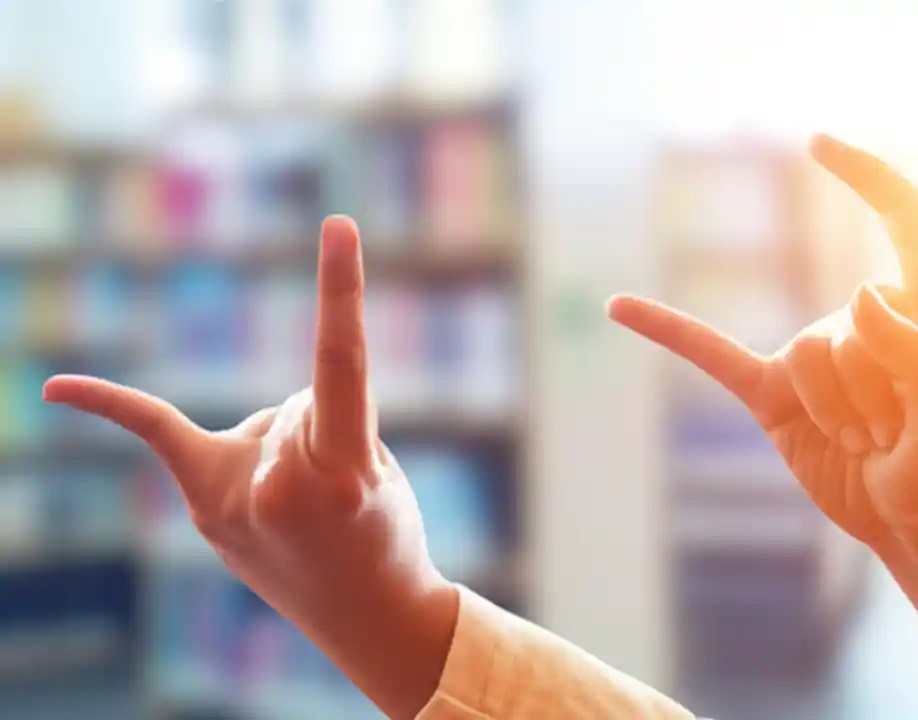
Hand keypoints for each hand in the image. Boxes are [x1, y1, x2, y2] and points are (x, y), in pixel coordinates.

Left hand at [44, 216, 455, 719]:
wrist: (370, 617)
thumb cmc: (384, 530)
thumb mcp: (377, 467)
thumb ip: (321, 424)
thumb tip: (269, 417)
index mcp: (345, 467)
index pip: (343, 362)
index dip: (341, 290)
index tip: (339, 226)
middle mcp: (282, 485)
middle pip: (302, 399)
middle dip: (330, 430)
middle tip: (349, 497)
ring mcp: (238, 503)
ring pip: (266, 423)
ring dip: (290, 451)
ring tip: (311, 517)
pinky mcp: (210, 510)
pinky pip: (161, 438)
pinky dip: (110, 406)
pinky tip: (53, 392)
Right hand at [608, 136, 917, 544]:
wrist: (909, 518)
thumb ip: (914, 352)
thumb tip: (860, 291)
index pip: (900, 214)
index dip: (863, 175)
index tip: (818, 145)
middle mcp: (865, 312)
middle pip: (851, 325)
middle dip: (877, 392)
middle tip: (900, 431)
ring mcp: (812, 351)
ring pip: (808, 358)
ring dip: (841, 413)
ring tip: (867, 440)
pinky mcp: (770, 389)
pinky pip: (712, 354)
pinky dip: (666, 330)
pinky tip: (617, 306)